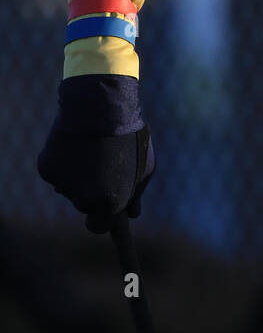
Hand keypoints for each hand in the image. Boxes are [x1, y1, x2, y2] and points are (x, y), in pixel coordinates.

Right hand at [37, 75, 154, 232]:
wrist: (101, 106)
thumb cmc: (128, 136)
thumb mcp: (144, 166)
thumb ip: (137, 194)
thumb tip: (133, 213)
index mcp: (110, 203)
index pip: (99, 226)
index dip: (102, 219)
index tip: (104, 213)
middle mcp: (84, 199)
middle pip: (84, 204)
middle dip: (93, 191)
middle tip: (102, 165)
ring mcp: (63, 185)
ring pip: (69, 187)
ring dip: (78, 175)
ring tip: (91, 148)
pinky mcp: (47, 168)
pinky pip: (56, 171)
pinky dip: (63, 161)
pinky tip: (74, 143)